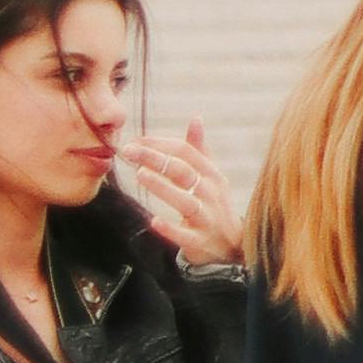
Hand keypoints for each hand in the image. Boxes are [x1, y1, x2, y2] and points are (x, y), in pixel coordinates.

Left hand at [112, 118, 242, 265]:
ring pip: (185, 200)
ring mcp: (206, 217)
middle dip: (155, 158)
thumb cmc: (214, 204)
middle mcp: (210, 192)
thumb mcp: (210, 175)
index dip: (160, 144)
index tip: (137, 141)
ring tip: (140, 174)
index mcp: (211, 173)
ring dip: (163, 187)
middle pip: (182, 171)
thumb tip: (196, 118)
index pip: (185, 151)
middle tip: (129, 151)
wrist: (232, 244)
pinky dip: (170, 228)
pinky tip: (154, 221)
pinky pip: (185, 234)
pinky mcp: (200, 241)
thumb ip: (199, 149)